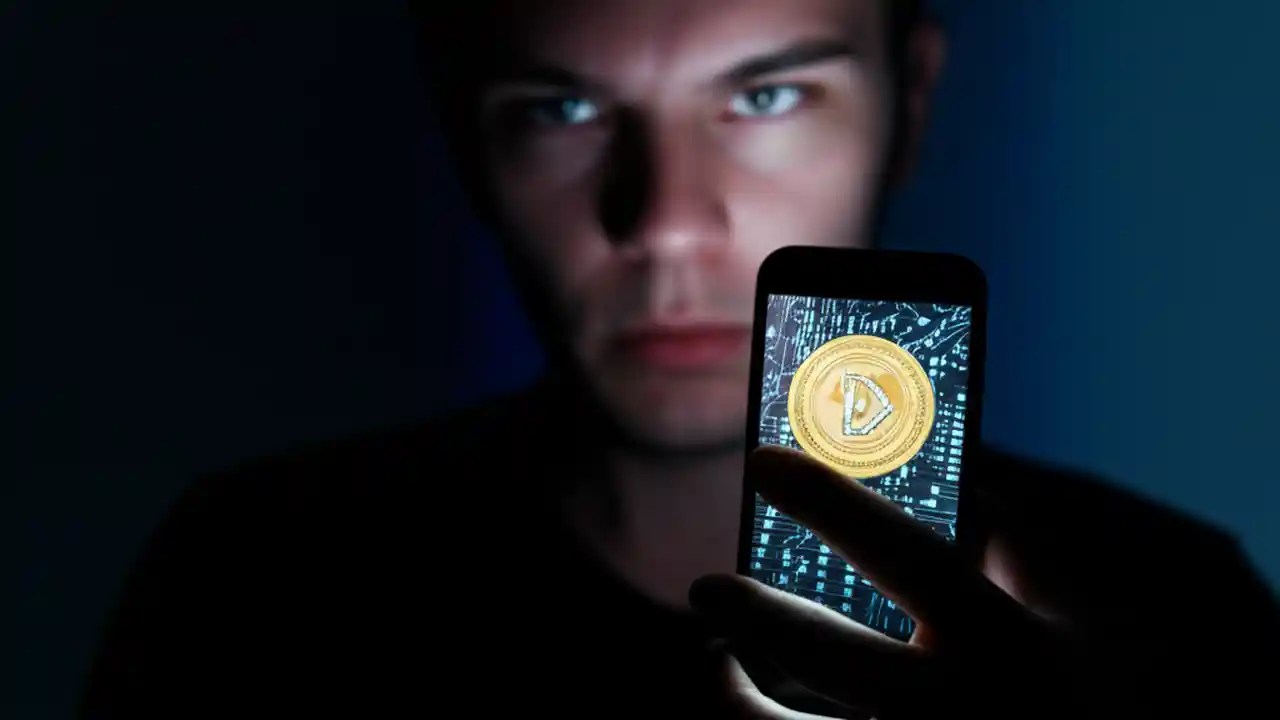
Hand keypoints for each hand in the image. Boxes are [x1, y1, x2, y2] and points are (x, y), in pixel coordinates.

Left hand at [689, 446, 1277, 718]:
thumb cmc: (1196, 670)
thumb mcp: (1169, 578)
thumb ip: (1057, 512)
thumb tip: (965, 462)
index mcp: (1028, 655)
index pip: (911, 558)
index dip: (830, 500)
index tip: (763, 459)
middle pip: (827, 664)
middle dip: (754, 620)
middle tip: (707, 586)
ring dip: (746, 713)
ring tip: (722, 672)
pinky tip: (777, 716)